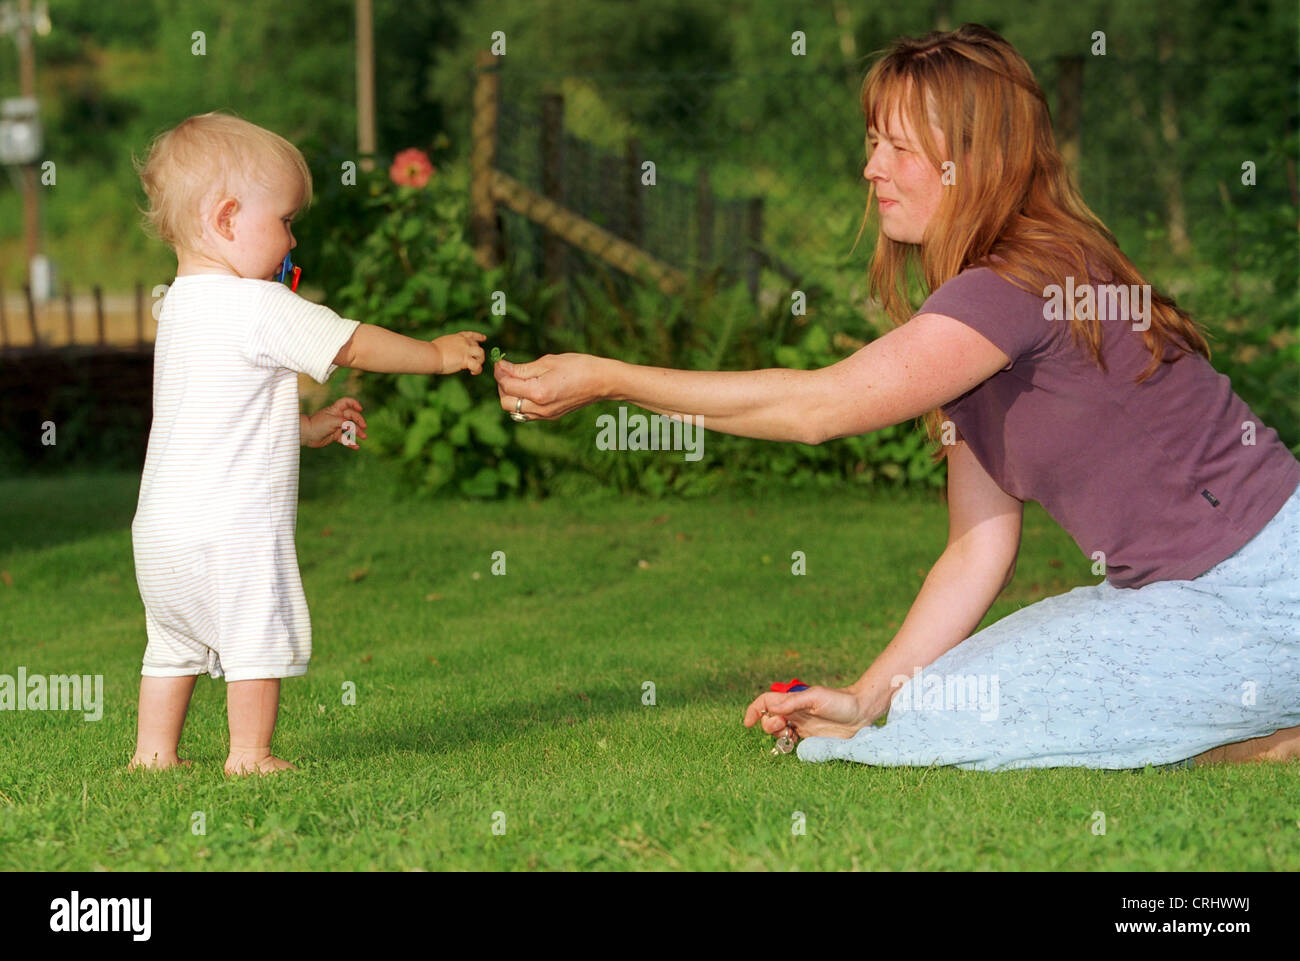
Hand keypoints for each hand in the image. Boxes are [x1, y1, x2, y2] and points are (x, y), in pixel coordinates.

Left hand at [303, 397, 367, 448]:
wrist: (306, 435)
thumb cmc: (317, 424)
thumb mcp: (333, 421)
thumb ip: (345, 423)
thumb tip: (354, 427)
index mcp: (336, 410)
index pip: (346, 402)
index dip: (354, 403)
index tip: (360, 409)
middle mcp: (337, 417)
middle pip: (352, 416)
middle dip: (359, 421)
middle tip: (364, 427)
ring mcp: (336, 426)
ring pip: (350, 428)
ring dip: (357, 432)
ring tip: (364, 437)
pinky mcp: (334, 436)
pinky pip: (345, 439)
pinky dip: (350, 442)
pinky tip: (356, 447)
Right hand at [432, 331, 486, 374]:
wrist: (431, 355)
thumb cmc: (432, 351)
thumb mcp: (443, 344)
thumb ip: (451, 346)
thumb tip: (452, 354)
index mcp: (458, 337)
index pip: (471, 335)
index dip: (478, 337)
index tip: (484, 338)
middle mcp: (464, 342)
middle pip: (478, 346)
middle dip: (478, 355)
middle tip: (474, 362)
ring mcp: (466, 350)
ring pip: (481, 353)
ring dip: (480, 361)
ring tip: (473, 368)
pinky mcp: (465, 359)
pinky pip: (477, 365)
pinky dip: (477, 370)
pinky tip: (472, 372)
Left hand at [493, 353, 606, 420]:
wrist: (603, 381)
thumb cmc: (579, 366)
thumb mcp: (548, 362)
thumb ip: (523, 368)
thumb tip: (502, 368)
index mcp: (538, 392)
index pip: (507, 385)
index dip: (499, 372)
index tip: (500, 361)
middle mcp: (540, 408)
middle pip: (506, 402)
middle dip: (502, 386)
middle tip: (506, 371)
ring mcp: (546, 415)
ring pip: (515, 411)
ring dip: (510, 396)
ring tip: (517, 380)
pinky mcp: (551, 416)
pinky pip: (527, 413)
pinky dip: (521, 402)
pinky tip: (528, 389)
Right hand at [742, 684, 872, 746]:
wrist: (860, 713)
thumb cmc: (839, 701)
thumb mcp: (816, 697)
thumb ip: (794, 702)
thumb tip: (773, 708)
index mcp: (792, 700)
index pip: (765, 702)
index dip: (754, 711)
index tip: (748, 723)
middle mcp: (793, 713)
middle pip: (768, 719)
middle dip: (769, 725)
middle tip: (783, 727)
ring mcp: (801, 726)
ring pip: (778, 732)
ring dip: (778, 736)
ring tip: (790, 736)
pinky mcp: (809, 738)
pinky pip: (791, 743)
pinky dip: (787, 745)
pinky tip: (795, 744)